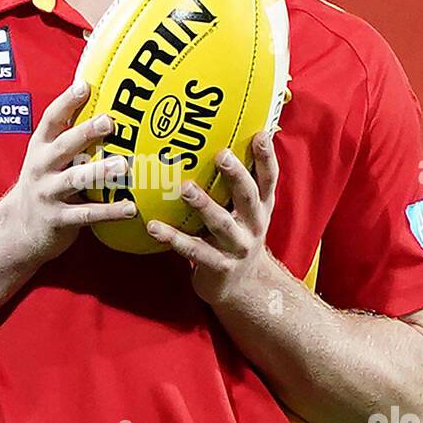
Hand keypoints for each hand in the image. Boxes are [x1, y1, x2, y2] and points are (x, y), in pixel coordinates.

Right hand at [2, 80, 135, 265]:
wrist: (19, 226)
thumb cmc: (44, 183)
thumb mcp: (47, 156)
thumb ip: (68, 135)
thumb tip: (96, 98)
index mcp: (40, 148)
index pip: (51, 120)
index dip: (66, 102)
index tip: (84, 86)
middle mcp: (41, 167)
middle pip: (64, 146)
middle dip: (86, 132)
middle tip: (109, 122)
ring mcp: (48, 193)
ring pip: (76, 180)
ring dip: (100, 172)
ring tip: (124, 166)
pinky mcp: (59, 219)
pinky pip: (86, 215)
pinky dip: (109, 212)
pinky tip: (130, 208)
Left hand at [146, 130, 278, 304]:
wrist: (242, 287)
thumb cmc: (236, 237)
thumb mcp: (245, 212)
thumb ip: (237, 185)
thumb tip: (219, 141)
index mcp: (261, 208)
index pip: (268, 179)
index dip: (266, 157)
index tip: (260, 134)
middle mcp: (254, 225)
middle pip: (248, 197)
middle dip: (236, 176)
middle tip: (222, 155)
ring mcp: (237, 247)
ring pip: (221, 223)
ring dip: (204, 204)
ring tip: (185, 188)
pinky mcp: (218, 266)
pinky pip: (193, 250)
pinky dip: (173, 238)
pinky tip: (154, 227)